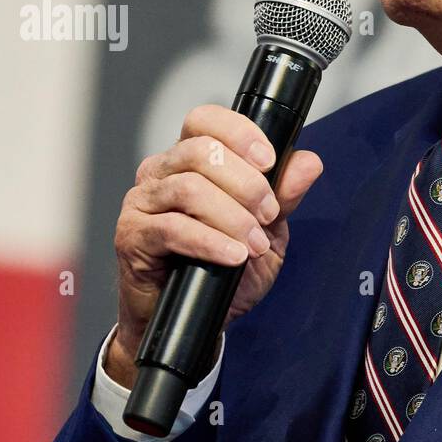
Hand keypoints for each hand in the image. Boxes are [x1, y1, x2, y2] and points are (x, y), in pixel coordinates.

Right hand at [105, 104, 322, 386]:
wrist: (197, 320)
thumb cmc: (224, 270)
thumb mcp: (266, 231)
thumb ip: (284, 195)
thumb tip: (308, 162)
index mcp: (190, 159)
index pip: (206, 121)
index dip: (239, 133)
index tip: (269, 161)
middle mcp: (161, 172)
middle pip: (201, 151)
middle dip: (246, 184)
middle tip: (268, 215)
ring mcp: (142, 202)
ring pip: (189, 188)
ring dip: (232, 216)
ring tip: (254, 244)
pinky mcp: (132, 236)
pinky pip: (173, 228)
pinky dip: (210, 242)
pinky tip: (232, 256)